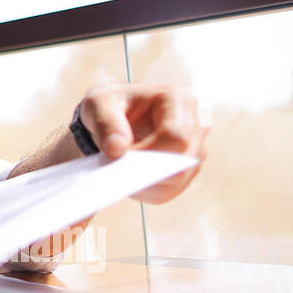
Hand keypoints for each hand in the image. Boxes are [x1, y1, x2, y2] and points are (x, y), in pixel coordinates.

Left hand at [79, 83, 208, 203]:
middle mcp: (194, 126)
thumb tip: (117, 149)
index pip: (176, 137)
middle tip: (116, 170)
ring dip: (143, 183)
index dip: (148, 153)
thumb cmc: (109, 105)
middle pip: (181, 164)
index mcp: (179, 100)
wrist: (112, 118)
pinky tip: (126, 180)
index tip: (119, 155)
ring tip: (118, 172)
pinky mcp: (185, 170)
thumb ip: (104, 122)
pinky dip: (144, 190)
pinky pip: (168, 192)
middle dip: (146, 171)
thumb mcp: (97, 103)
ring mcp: (193, 150)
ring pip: (175, 182)